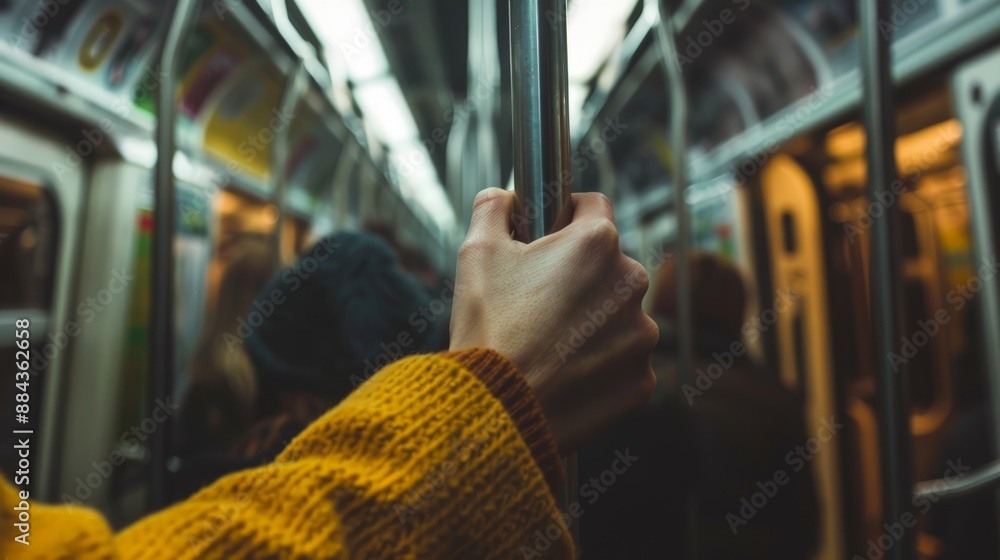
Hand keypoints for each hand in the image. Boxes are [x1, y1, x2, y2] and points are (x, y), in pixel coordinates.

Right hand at [449, 188, 657, 452]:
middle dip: (579, 276)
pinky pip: (623, 360)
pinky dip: (600, 364)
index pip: (593, 207)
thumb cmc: (488, 329)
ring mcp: (642, 335)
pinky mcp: (643, 379)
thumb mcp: (477, 253)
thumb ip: (493, 209)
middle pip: (608, 265)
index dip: (566, 217)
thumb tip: (502, 198)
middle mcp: (631, 283)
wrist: (497, 411)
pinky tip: (565, 373)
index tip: (549, 235)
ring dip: (593, 322)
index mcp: (597, 243)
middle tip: (537, 301)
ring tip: (549, 343)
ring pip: (617, 315)